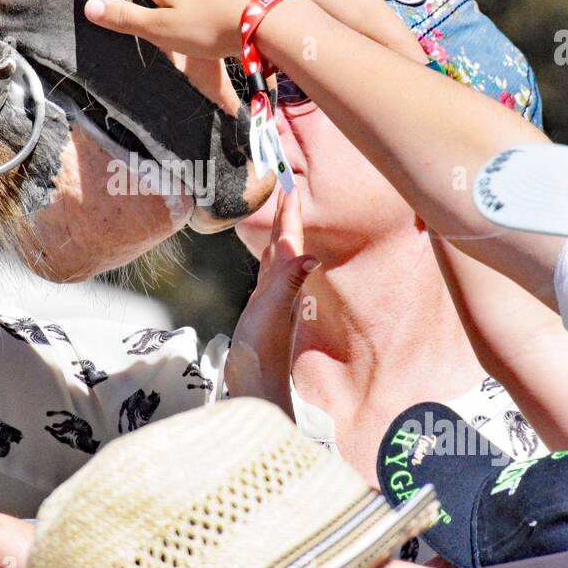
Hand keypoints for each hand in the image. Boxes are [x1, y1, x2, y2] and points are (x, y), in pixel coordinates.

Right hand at [224, 188, 318, 410]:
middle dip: (284, 216)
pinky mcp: (261, 310)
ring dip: (278, 234)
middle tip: (285, 189)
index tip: (290, 186)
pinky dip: (267, 258)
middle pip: (284, 242)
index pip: (288, 238)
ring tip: (277, 214)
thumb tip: (310, 255)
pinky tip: (268, 258)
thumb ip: (290, 281)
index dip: (288, 213)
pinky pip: (267, 273)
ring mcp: (272, 297)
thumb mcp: (274, 309)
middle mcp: (281, 285)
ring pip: (277, 256)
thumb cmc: (264, 347)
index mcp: (284, 279)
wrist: (257, 380)